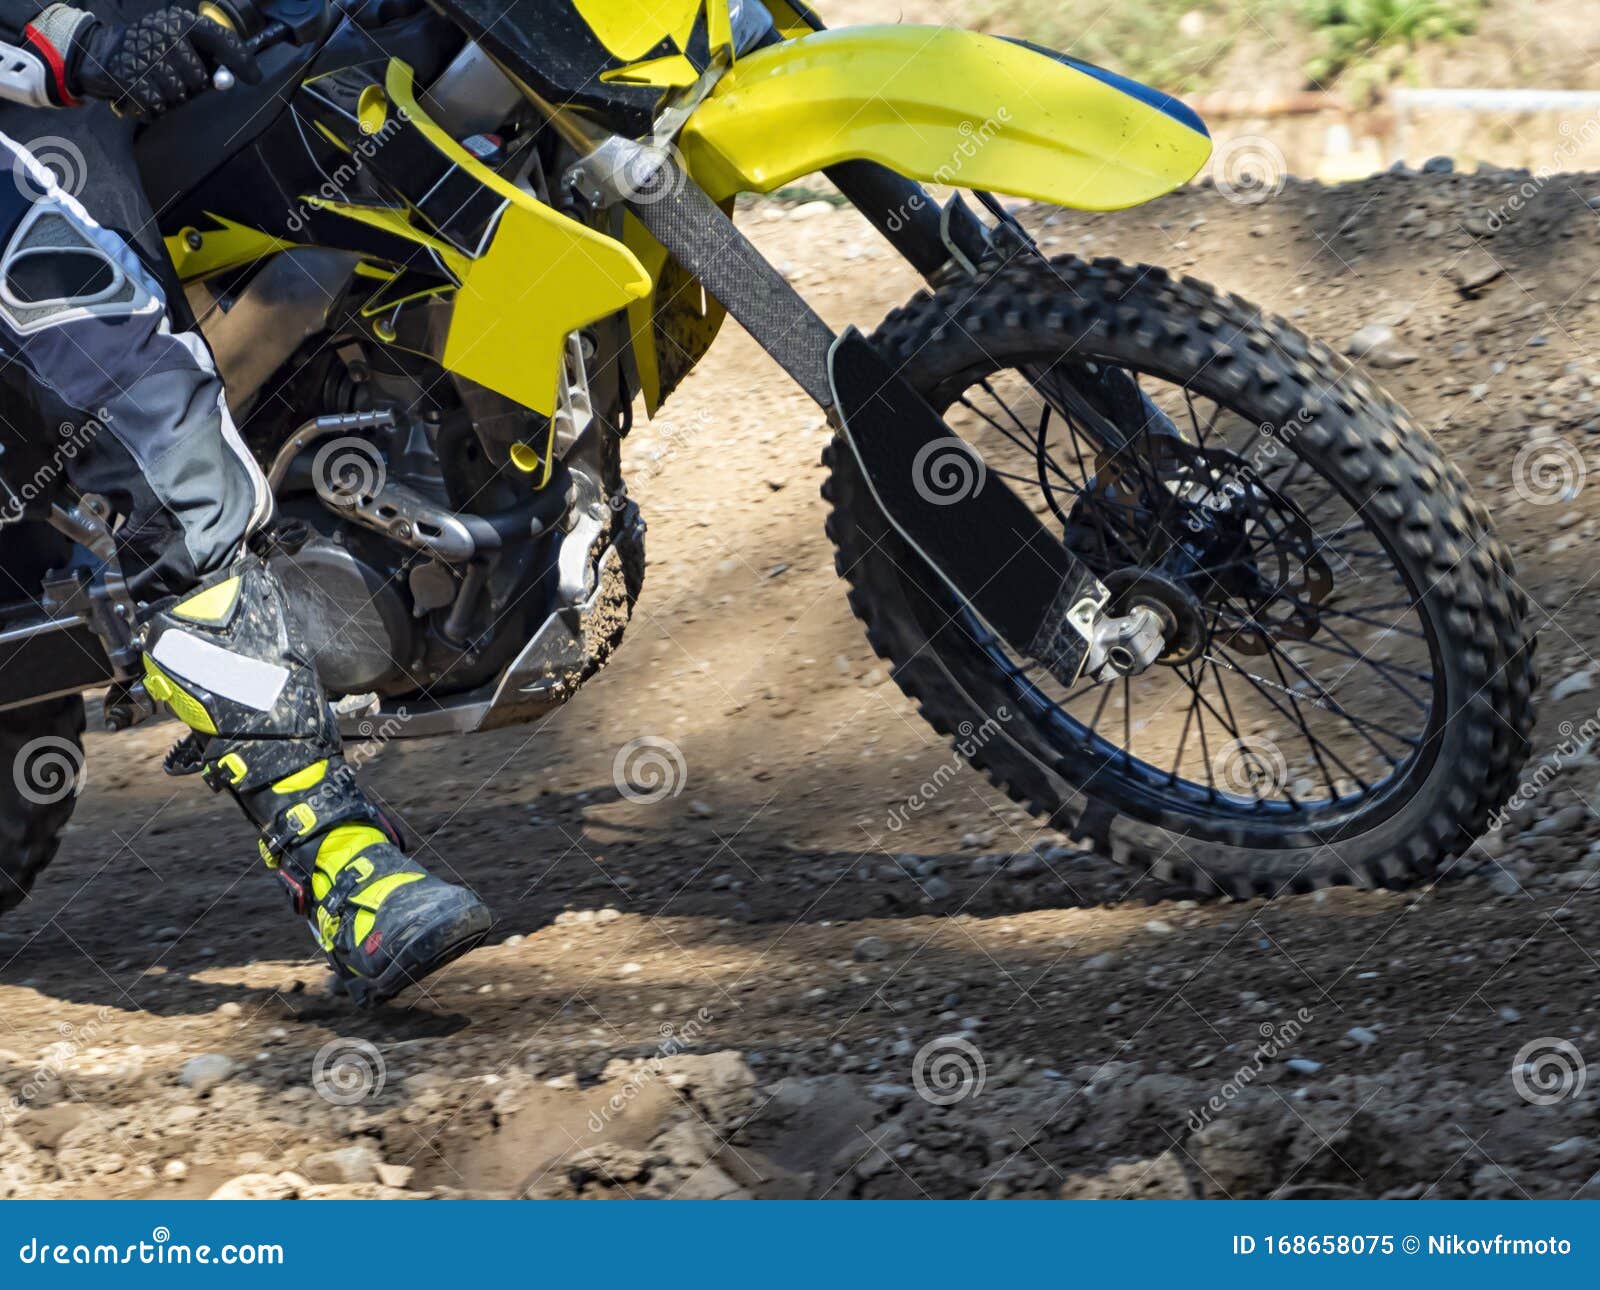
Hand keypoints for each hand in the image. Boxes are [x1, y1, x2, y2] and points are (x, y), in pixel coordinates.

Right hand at [72, 4, 259, 117]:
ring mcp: (147, 54)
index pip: (220, 39)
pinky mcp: (130, 76)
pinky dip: (153, 107)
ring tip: (155, 85)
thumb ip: (206, 59)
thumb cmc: (149, 51)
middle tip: (172, 79)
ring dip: (171, 99)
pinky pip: (158, 105)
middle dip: (191, 89)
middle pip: (200, 81)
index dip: (241, 60)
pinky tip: (143, 95)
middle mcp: (165, 33)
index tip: (255, 78)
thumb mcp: (176, 42)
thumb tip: (226, 81)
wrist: (98, 52)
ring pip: (180, 95)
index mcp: (181, 22)